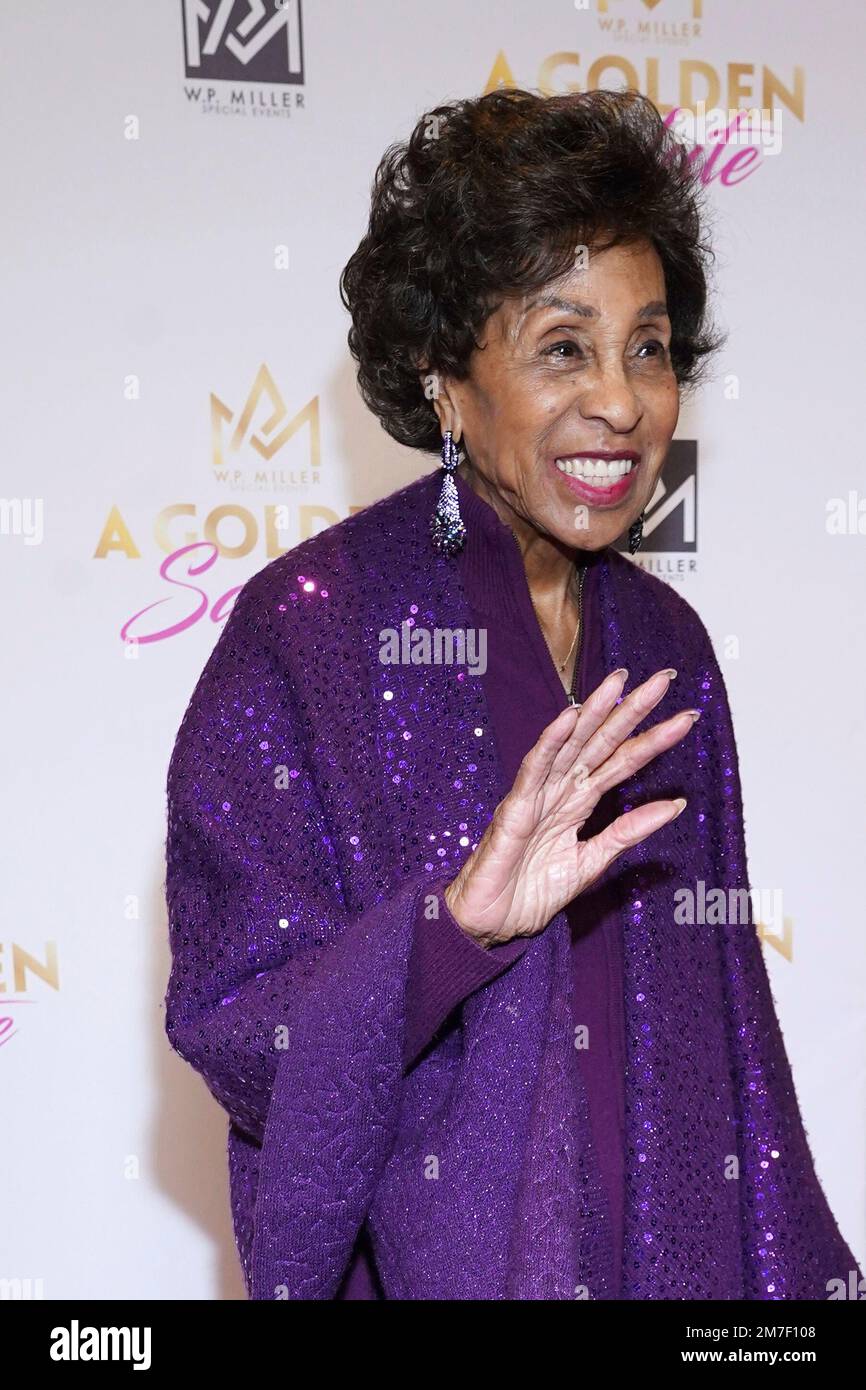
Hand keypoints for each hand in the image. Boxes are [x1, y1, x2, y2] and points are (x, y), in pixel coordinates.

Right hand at [443, 667, 696, 947]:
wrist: (491, 924)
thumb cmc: (530, 892)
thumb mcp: (592, 863)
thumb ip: (629, 832)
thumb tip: (676, 804)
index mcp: (579, 802)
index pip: (622, 761)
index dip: (653, 739)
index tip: (685, 717)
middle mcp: (561, 790)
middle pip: (602, 742)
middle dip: (632, 710)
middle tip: (664, 678)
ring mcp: (538, 795)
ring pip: (571, 745)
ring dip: (595, 712)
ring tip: (620, 681)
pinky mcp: (516, 809)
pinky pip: (535, 770)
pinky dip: (551, 742)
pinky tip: (569, 717)